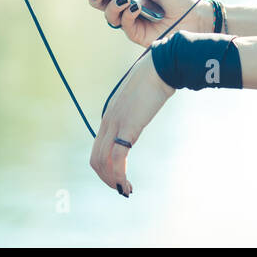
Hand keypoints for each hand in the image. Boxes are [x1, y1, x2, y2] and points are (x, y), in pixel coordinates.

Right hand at [66, 0, 209, 46]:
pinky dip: (127, 14)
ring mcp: (130, 21)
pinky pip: (124, 24)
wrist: (195, 16)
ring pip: (109, 15)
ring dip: (111, 6)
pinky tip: (135, 7)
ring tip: (123, 0)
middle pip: (100, 3)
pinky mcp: (137, 35)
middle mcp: (126, 7)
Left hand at [90, 53, 175, 197]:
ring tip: (126, 189)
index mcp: (109, 115)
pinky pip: (117, 157)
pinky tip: (127, 183)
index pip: (98, 148)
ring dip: (112, 180)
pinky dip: (119, 175)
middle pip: (96, 159)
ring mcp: (116, 124)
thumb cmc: (154, 78)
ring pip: (103, 161)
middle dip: (106, 178)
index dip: (105, 167)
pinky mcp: (128, 127)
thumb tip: (143, 108)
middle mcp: (108, 121)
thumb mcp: (140, 97)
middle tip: (121, 188)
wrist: (161, 67)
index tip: (118, 177)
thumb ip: (136, 108)